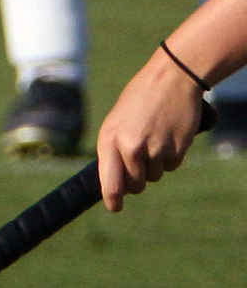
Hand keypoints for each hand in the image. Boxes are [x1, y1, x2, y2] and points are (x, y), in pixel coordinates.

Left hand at [95, 52, 206, 211]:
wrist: (170, 79)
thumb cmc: (138, 101)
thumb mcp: (116, 122)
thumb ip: (113, 150)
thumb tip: (117, 182)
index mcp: (109, 139)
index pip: (109, 180)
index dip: (112, 198)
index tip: (115, 207)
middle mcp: (131, 148)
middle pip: (135, 185)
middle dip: (137, 180)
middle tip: (140, 160)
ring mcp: (156, 150)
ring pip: (155, 176)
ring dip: (155, 164)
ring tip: (154, 137)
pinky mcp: (177, 149)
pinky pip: (172, 166)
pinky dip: (171, 157)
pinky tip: (168, 136)